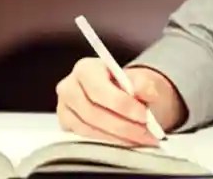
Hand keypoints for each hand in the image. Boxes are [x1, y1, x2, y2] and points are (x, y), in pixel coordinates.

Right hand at [56, 59, 186, 145]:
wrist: (122, 96)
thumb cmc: (129, 86)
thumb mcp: (141, 79)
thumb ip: (143, 82)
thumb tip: (144, 89)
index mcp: (85, 69)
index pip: (99, 90)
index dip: (122, 105)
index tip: (144, 116)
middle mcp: (69, 88)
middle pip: (92, 113)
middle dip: (123, 126)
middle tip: (147, 133)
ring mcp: (65, 109)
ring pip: (89, 130)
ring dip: (118, 138)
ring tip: (141, 139)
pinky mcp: (67, 127)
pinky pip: (86, 140)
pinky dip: (109, 143)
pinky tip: (127, 143)